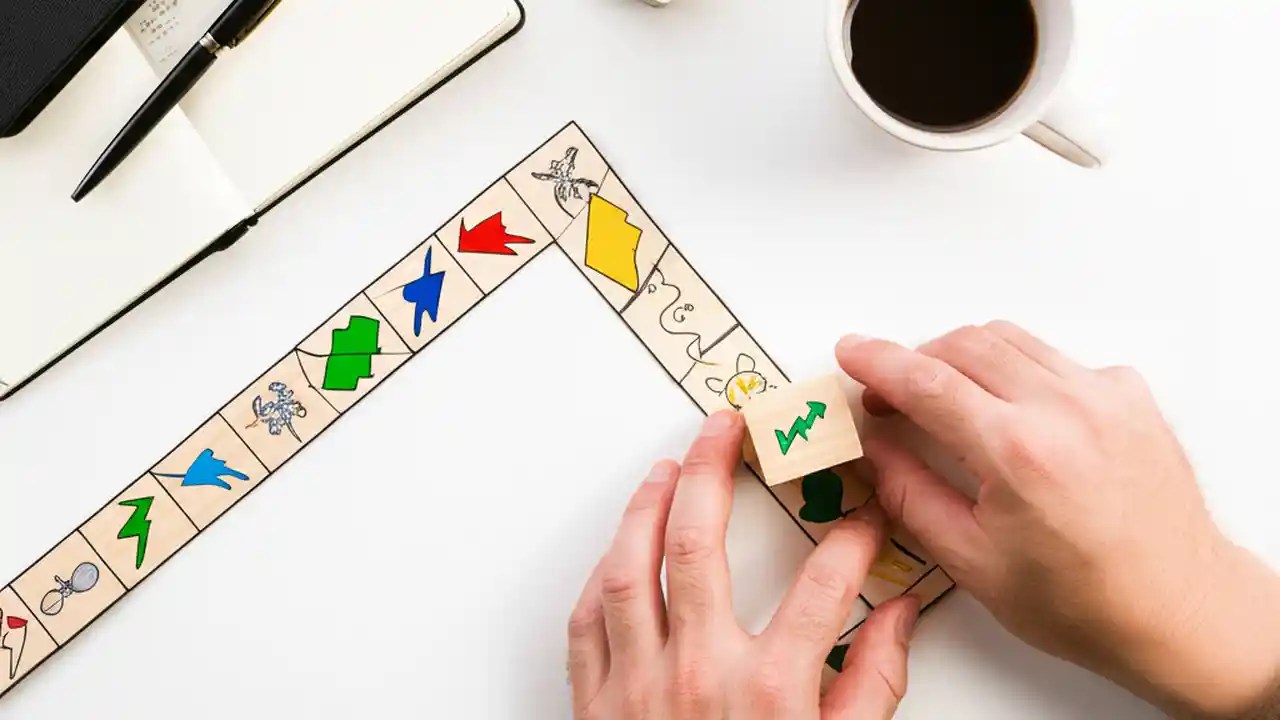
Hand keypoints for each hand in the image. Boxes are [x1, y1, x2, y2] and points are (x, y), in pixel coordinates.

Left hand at [568, 411, 921, 719]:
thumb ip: (874, 688)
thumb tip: (899, 620)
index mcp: (768, 692)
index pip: (823, 583)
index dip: (851, 537)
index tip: (862, 515)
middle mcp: (696, 675)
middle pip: (697, 541)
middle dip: (713, 470)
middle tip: (726, 427)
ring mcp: (636, 687)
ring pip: (628, 569)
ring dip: (644, 507)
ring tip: (665, 468)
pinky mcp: (595, 707)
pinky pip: (587, 622)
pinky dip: (601, 578)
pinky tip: (617, 553)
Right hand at [836, 322, 1279, 718]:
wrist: (1176, 609)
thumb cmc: (1082, 600)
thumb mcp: (971, 561)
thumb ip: (909, 492)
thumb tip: (873, 446)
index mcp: (1018, 453)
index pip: (926, 381)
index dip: (877, 361)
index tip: (851, 353)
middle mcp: (1065, 409)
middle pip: (962, 345)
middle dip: (913, 360)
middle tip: (890, 397)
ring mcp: (1103, 394)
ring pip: (1007, 339)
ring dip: (962, 358)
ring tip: (946, 401)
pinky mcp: (1128, 392)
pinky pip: (1052, 358)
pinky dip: (1016, 373)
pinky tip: (1012, 415)